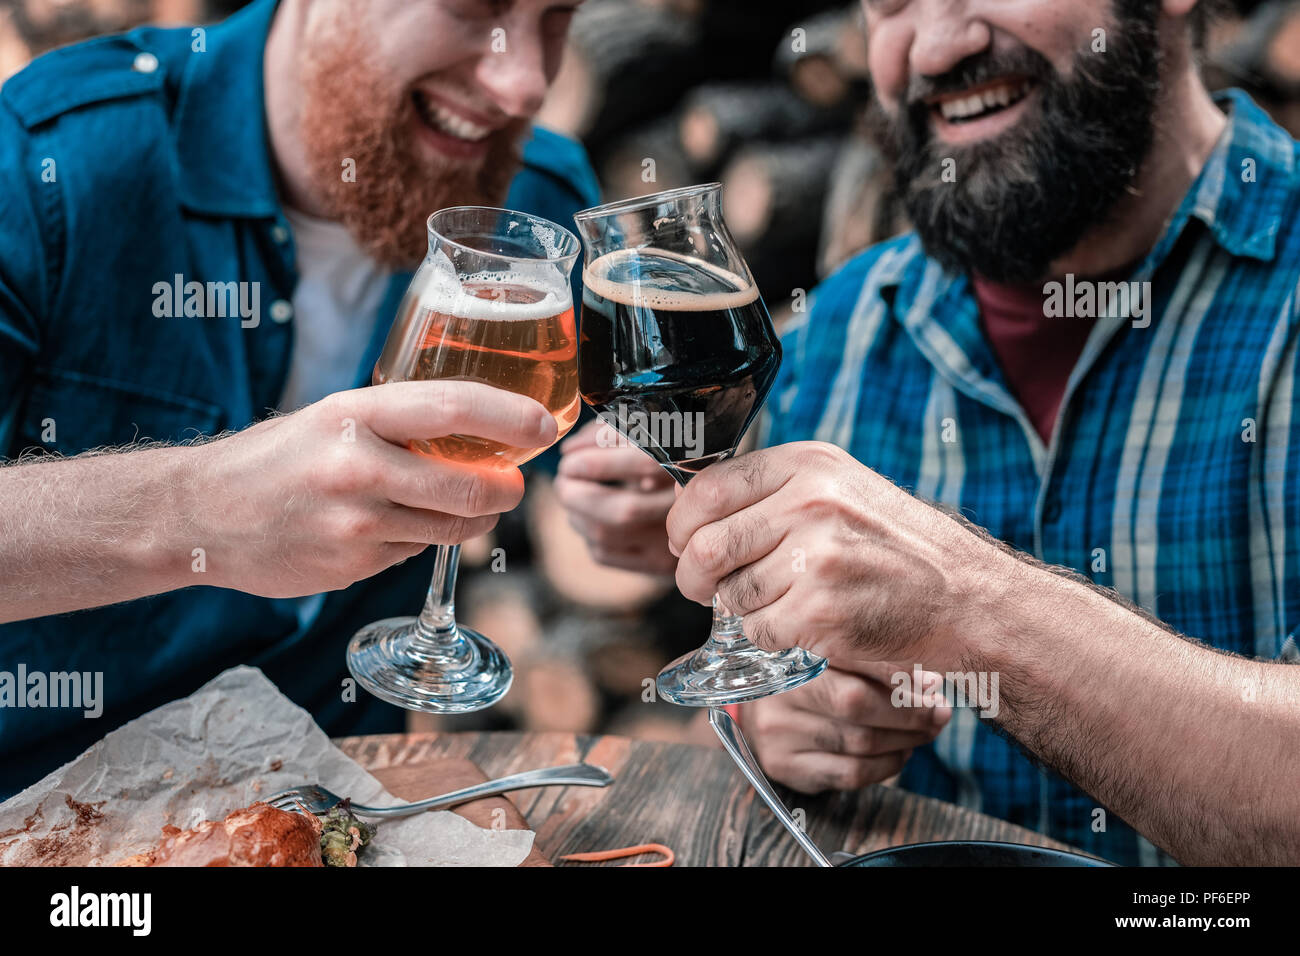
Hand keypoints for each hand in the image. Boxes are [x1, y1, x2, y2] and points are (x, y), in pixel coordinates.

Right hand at [188, 380, 556, 597]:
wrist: (200, 516)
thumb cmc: (277, 458)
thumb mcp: (334, 418)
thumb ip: (400, 424)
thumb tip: (482, 432)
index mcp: (354, 416)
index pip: (454, 407)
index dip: (511, 417)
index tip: (545, 425)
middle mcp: (358, 469)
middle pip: (469, 488)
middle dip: (508, 490)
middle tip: (516, 484)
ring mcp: (356, 525)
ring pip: (452, 529)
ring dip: (475, 519)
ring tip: (469, 504)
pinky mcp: (352, 567)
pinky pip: (413, 553)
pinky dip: (420, 540)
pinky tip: (392, 526)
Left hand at [553, 417, 676, 572]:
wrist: (696, 510)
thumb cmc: (658, 459)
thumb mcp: (645, 436)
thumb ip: (611, 432)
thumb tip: (571, 448)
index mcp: (691, 468)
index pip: (645, 464)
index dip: (599, 461)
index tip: (570, 454)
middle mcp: (686, 510)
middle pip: (625, 510)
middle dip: (579, 493)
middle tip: (562, 478)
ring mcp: (671, 544)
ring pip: (608, 535)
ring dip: (575, 513)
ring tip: (572, 494)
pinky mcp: (655, 565)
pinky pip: (604, 553)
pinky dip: (584, 533)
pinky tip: (587, 517)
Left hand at [667, 441, 1002, 668]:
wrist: (964, 596)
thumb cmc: (894, 545)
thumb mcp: (839, 488)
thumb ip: (772, 491)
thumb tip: (690, 504)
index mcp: (808, 465)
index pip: (707, 490)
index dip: (682, 524)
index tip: (684, 543)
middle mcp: (810, 504)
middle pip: (705, 547)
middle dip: (694, 577)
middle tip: (704, 589)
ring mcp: (816, 558)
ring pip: (730, 595)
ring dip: (743, 609)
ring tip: (783, 602)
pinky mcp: (821, 612)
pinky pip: (758, 633)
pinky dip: (772, 638)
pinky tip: (804, 627)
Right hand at [738, 660, 950, 792]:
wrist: (757, 707)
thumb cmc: (806, 677)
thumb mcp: (834, 657)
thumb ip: (877, 663)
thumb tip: (932, 683)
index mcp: (793, 652)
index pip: (853, 661)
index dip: (901, 676)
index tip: (934, 686)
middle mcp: (779, 691)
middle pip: (856, 705)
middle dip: (910, 712)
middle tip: (940, 712)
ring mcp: (778, 731)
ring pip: (860, 742)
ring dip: (906, 740)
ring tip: (924, 731)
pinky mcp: (784, 765)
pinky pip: (850, 773)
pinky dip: (887, 766)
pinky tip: (899, 753)